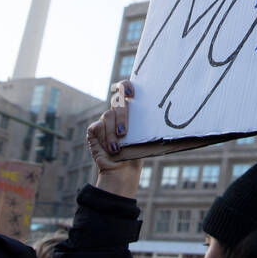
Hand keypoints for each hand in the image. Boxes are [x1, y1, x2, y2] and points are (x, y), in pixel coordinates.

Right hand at [87, 81, 141, 196]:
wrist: (124, 169)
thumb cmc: (138, 151)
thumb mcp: (145, 135)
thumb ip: (146, 123)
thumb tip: (161, 115)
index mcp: (132, 109)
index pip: (126, 89)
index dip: (126, 87)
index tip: (131, 94)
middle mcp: (117, 112)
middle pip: (117, 101)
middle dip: (122, 116)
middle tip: (124, 131)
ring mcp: (105, 120)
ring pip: (108, 115)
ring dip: (113, 133)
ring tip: (118, 148)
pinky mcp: (94, 129)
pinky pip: (98, 127)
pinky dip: (106, 139)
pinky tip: (111, 149)